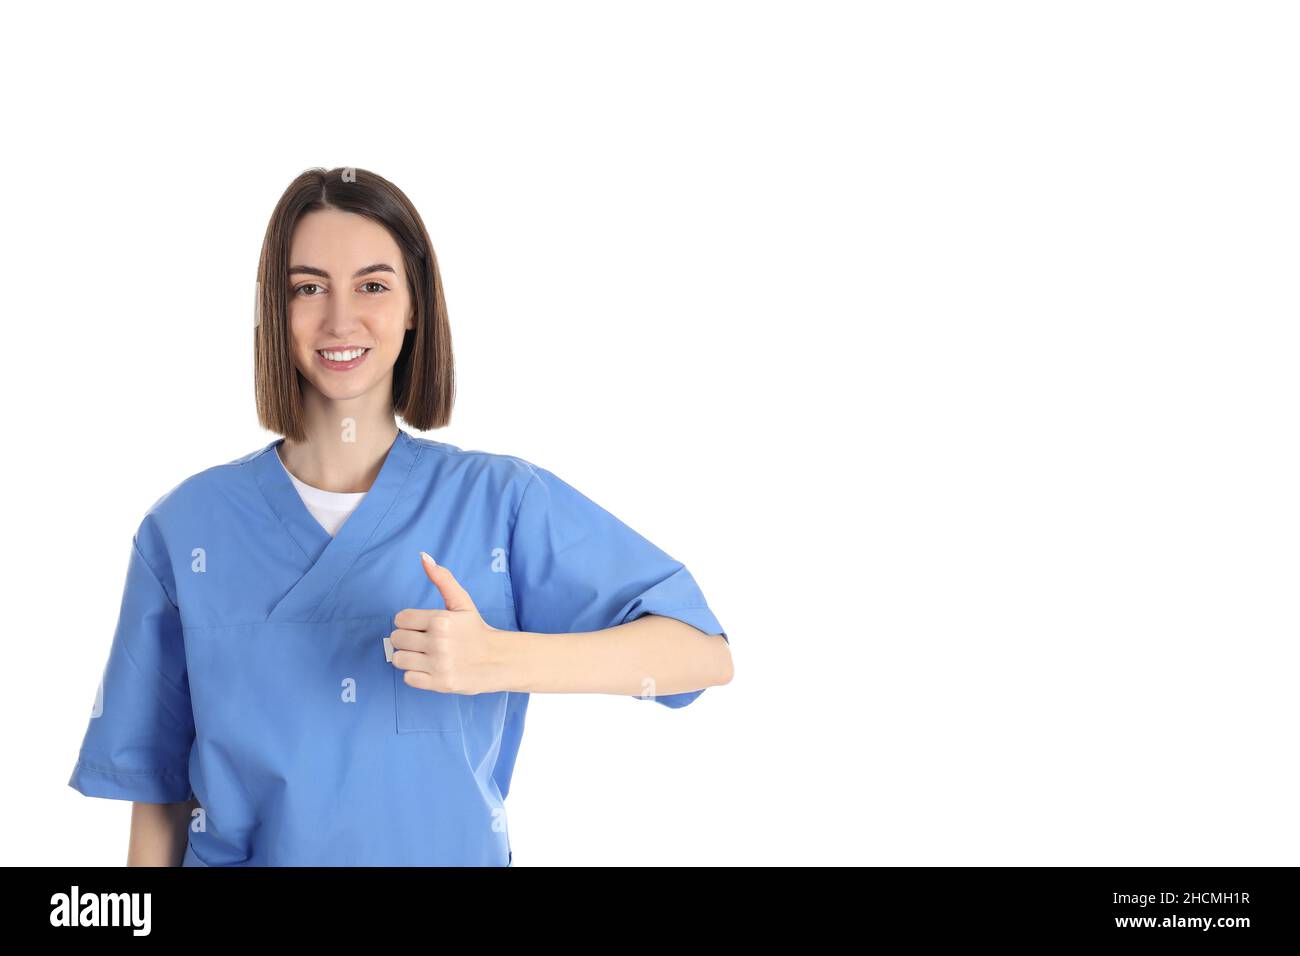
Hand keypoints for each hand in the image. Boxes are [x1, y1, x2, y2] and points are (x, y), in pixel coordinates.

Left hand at [389, 552, 500, 694]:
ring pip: (398, 659)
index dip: (409, 622)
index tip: (422, 626)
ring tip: (423, 655)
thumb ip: (442, 579)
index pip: (401, 619)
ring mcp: (439, 664)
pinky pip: (408, 678)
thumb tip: (423, 557)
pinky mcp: (439, 683)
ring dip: (408, 658)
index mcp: (441, 620)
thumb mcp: (462, 602)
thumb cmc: (476, 630)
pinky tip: (428, 668)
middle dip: (407, 639)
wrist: (499, 660)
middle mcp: (438, 642)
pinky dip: (415, 675)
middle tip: (423, 641)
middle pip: (396, 639)